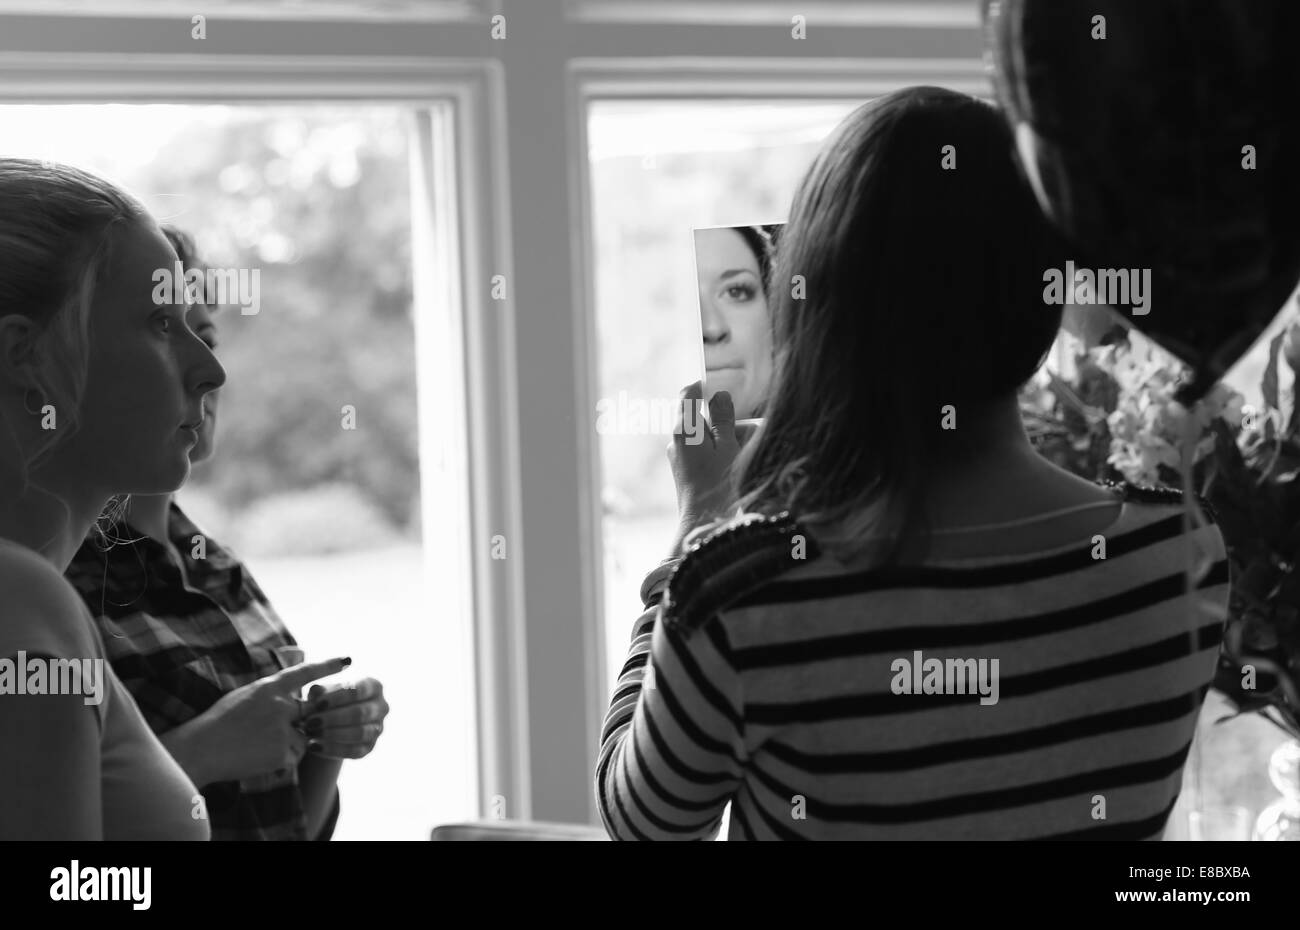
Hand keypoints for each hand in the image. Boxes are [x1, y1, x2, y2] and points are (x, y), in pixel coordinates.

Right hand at [174, 657, 351, 785]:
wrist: (201, 750)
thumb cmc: (219, 722)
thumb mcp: (245, 696)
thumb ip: (271, 694)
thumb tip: (291, 695)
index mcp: (268, 687)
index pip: (305, 673)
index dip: (328, 667)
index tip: (347, 661)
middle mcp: (280, 705)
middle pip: (310, 710)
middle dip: (307, 719)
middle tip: (279, 726)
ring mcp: (282, 729)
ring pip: (303, 738)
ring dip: (289, 744)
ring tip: (258, 745)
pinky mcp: (282, 752)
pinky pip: (294, 756)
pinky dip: (281, 760)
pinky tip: (259, 757)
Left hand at [301, 678, 388, 759]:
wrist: (330, 723)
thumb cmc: (327, 701)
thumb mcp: (322, 692)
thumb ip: (319, 692)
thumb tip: (316, 692)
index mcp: (373, 687)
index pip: (358, 690)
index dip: (338, 697)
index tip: (317, 703)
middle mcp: (381, 707)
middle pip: (360, 713)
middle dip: (333, 718)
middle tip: (310, 722)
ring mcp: (377, 728)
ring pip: (359, 733)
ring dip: (332, 734)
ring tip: (311, 734)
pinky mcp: (369, 747)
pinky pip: (353, 751)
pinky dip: (332, 749)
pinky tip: (314, 746)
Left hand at [667, 382, 754, 550]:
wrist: (704, 524)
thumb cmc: (718, 484)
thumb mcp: (728, 446)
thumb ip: (724, 419)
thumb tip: (720, 396)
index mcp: (685, 429)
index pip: (689, 394)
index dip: (705, 387)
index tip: (722, 389)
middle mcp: (676, 439)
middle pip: (702, 417)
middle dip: (727, 422)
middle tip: (751, 432)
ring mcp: (678, 455)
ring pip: (705, 436)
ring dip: (727, 439)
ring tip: (747, 452)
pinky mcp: (683, 470)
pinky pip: (702, 452)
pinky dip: (719, 453)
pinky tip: (736, 464)